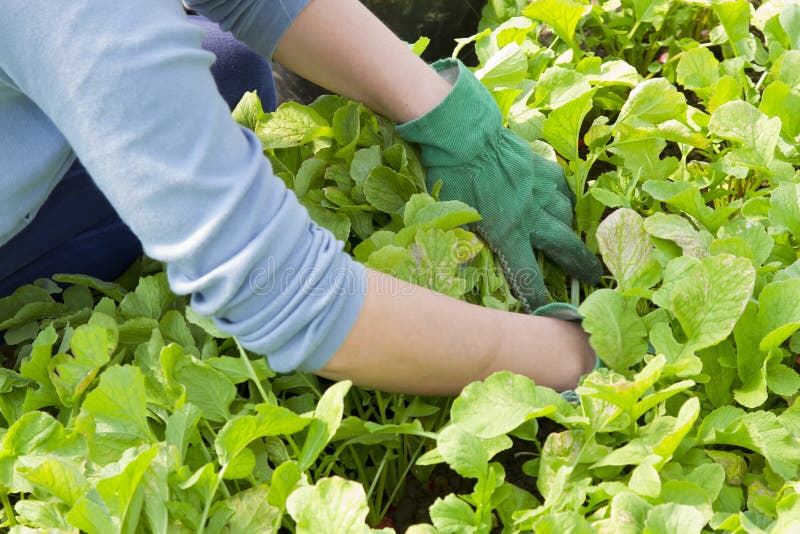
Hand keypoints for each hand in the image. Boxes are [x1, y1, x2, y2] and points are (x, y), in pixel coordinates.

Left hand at [397, 59, 601, 310]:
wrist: (464, 134)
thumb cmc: (453, 177)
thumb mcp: (453, 218)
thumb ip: (468, 244)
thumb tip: (467, 267)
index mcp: (508, 233)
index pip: (528, 275)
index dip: (540, 296)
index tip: (551, 310)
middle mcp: (532, 215)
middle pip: (565, 248)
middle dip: (581, 267)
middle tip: (593, 279)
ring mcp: (543, 191)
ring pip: (568, 218)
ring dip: (571, 232)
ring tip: (574, 242)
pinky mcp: (545, 170)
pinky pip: (564, 193)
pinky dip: (566, 203)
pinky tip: (563, 207)